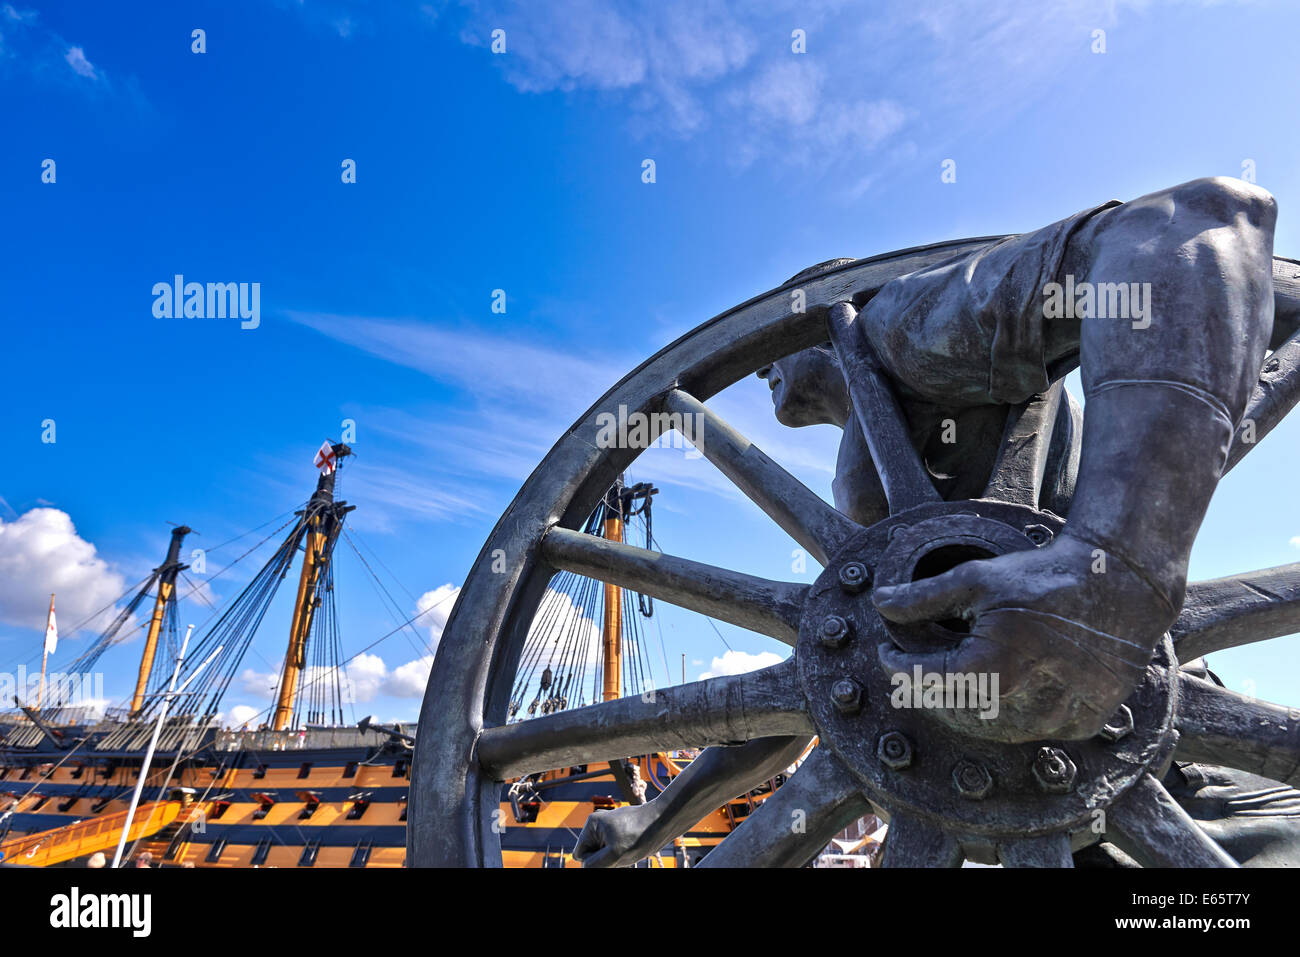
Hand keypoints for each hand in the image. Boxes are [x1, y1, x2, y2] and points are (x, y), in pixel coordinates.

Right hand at [572, 803, 659, 867]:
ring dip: (615, 860)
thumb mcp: (614, 854)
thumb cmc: (641, 834)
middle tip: (622, 853)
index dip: (594, 861)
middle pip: (592, 855)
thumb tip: (585, 867)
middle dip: (605, 860)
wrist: (664, 821)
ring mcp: (609, 831)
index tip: (612, 855)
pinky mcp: (620, 836)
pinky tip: (633, 849)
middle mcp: (598, 826)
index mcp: (592, 825)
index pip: (581, 855)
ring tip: (629, 850)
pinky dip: (622, 857)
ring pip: (604, 856)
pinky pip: (614, 854)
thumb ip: (595, 865)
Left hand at [873, 533, 1174, 742]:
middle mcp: (1028, 700)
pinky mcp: (1087, 720)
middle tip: (923, 664)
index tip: (888, 654)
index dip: (899, 667)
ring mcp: (1062, 715)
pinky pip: (1038, 730)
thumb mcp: (976, 578)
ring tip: (964, 674)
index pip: (926, 681)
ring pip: (996, 727)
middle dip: (933, 688)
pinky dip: (1015, 714)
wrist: (1120, 582)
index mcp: (994, 667)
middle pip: (958, 709)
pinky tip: (1007, 687)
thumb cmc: (1045, 576)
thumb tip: (879, 603)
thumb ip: (922, 598)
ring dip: (973, 706)